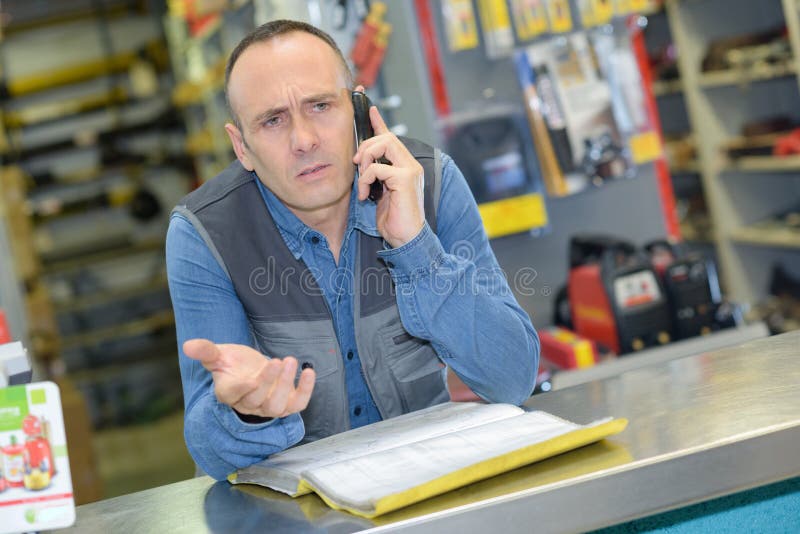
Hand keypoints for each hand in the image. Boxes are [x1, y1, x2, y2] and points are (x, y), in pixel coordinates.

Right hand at [184, 339, 314, 418]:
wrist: (250, 370)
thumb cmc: (232, 364)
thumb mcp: (218, 354)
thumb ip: (205, 351)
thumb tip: (188, 345)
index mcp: (228, 392)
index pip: (234, 395)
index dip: (243, 388)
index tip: (251, 378)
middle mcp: (248, 404)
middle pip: (258, 400)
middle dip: (269, 381)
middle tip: (279, 360)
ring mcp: (268, 406)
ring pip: (277, 406)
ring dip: (286, 385)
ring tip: (291, 361)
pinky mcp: (286, 404)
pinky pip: (297, 404)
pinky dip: (306, 390)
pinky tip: (309, 371)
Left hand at [353, 104, 424, 247]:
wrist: (406, 240)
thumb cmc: (393, 220)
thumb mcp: (379, 193)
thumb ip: (373, 175)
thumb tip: (359, 162)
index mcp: (404, 167)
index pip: (391, 138)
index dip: (378, 122)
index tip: (368, 108)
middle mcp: (410, 165)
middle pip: (387, 137)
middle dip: (366, 146)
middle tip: (356, 164)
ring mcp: (410, 171)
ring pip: (385, 145)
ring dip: (366, 159)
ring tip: (362, 180)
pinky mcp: (405, 179)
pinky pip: (378, 168)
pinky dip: (366, 179)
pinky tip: (365, 194)